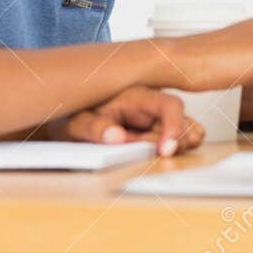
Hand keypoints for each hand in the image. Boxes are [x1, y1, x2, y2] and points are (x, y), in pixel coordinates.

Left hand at [54, 87, 203, 156]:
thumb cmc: (74, 115)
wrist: (67, 114)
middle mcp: (152, 103)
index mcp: (136, 96)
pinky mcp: (156, 126)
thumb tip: (117, 137)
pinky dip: (178, 145)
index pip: (169, 105)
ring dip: (178, 145)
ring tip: (156, 153)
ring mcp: (156, 116)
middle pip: (182, 122)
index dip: (175, 127)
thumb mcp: (76, 122)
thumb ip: (94, 128)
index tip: (166, 152)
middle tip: (157, 157)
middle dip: (176, 143)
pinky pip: (177, 134)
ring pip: (185, 129)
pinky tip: (161, 151)